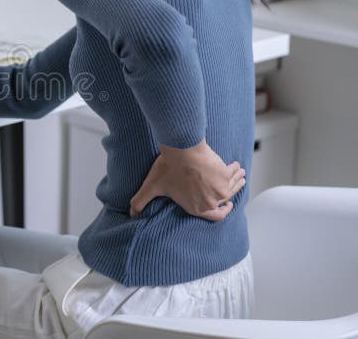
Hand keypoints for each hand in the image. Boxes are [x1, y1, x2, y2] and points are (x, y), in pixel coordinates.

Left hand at [129, 139, 245, 221]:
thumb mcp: (151, 186)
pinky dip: (236, 171)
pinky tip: (236, 166)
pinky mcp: (226, 174)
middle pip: (225, 200)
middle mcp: (211, 201)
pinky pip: (234, 174)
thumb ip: (140, 201)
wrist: (182, 150)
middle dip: (229, 196)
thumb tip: (130, 214)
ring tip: (238, 174)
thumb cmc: (168, 167)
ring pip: (233, 187)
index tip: (225, 206)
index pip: (215, 216)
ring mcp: (221, 189)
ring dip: (236, 181)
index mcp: (197, 207)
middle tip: (231, 191)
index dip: (221, 212)